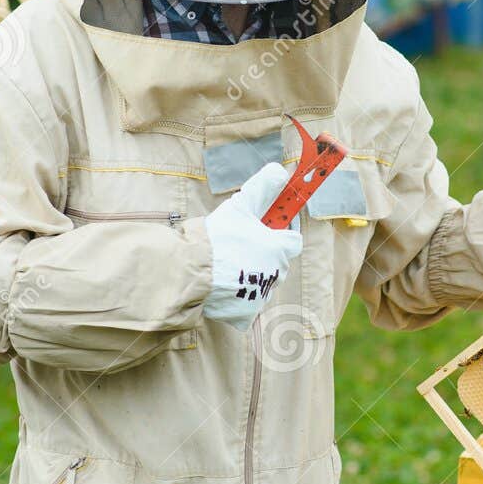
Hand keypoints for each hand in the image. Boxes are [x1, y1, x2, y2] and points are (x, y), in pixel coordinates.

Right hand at [202, 162, 303, 330]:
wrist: (190, 271)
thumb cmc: (217, 237)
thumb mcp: (240, 206)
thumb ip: (262, 188)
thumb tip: (280, 170)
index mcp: (279, 249)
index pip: (293, 240)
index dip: (279, 231)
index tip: (264, 227)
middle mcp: (276, 274)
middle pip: (277, 261)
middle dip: (263, 253)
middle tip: (238, 245)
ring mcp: (262, 295)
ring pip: (262, 280)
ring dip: (250, 273)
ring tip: (227, 264)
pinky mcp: (247, 313)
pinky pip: (248, 302)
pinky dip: (238, 295)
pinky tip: (222, 284)